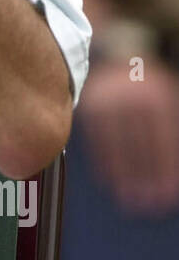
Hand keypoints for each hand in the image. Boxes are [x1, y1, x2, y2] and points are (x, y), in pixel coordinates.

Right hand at [77, 56, 178, 213]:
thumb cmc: (144, 86)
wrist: (114, 54)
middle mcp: (131, 101)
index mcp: (156, 99)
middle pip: (141, 149)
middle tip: (148, 205)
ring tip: (130, 200)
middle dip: (146, 179)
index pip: (163, 142)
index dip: (166, 171)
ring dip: (125, 177)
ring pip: (118, 148)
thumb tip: (171, 169)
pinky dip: (106, 164)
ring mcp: (108, 104)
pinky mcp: (89, 109)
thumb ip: (167, 129)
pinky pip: (99, 142)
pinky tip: (111, 181)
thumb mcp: (162, 99)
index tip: (167, 195)